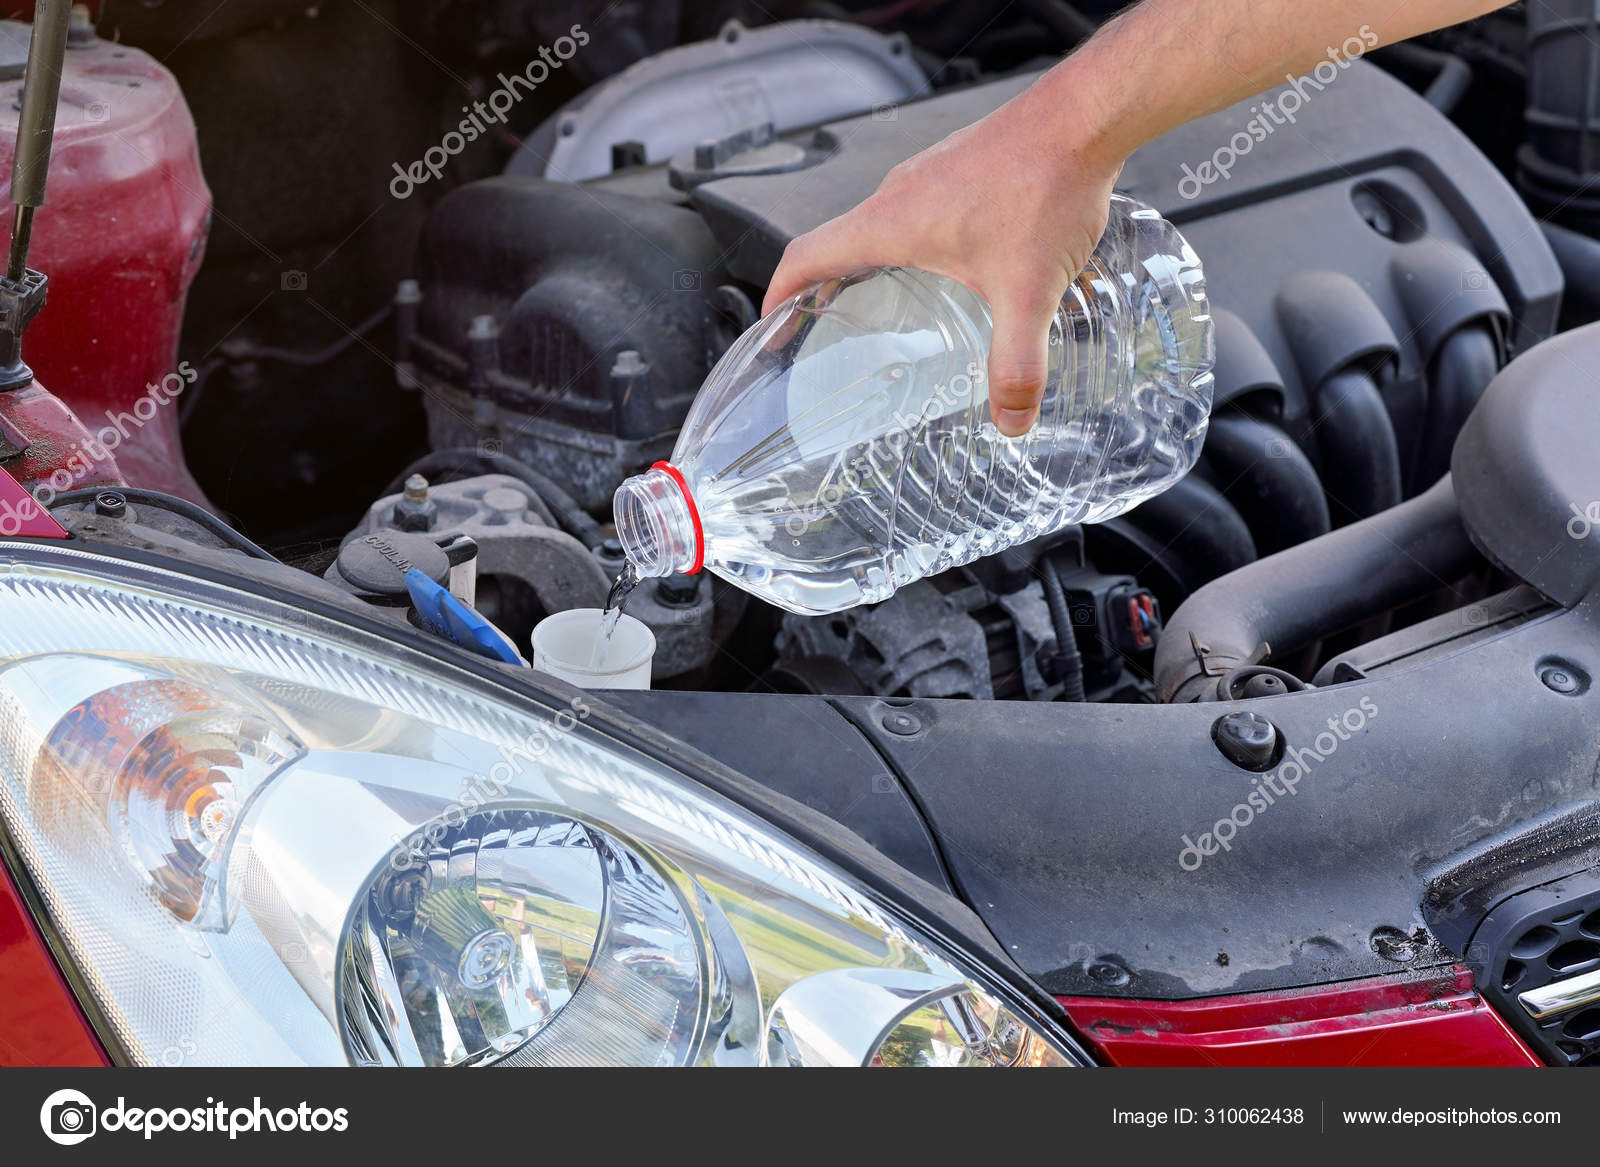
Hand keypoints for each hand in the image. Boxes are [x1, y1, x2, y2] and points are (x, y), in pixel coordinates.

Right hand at [762, 90, 1122, 436]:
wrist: (1086, 118)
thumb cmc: (1045, 187)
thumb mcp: (1028, 292)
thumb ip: (1017, 363)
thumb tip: (1011, 422)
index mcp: (889, 223)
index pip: (805, 256)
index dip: (779, 294)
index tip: (772, 327)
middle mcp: (897, 193)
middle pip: (838, 243)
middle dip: (824, 289)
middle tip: (828, 330)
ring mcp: (928, 174)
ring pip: (880, 224)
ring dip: (872, 263)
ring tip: (887, 305)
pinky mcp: (959, 166)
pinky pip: (916, 207)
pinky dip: (912, 241)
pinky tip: (953, 266)